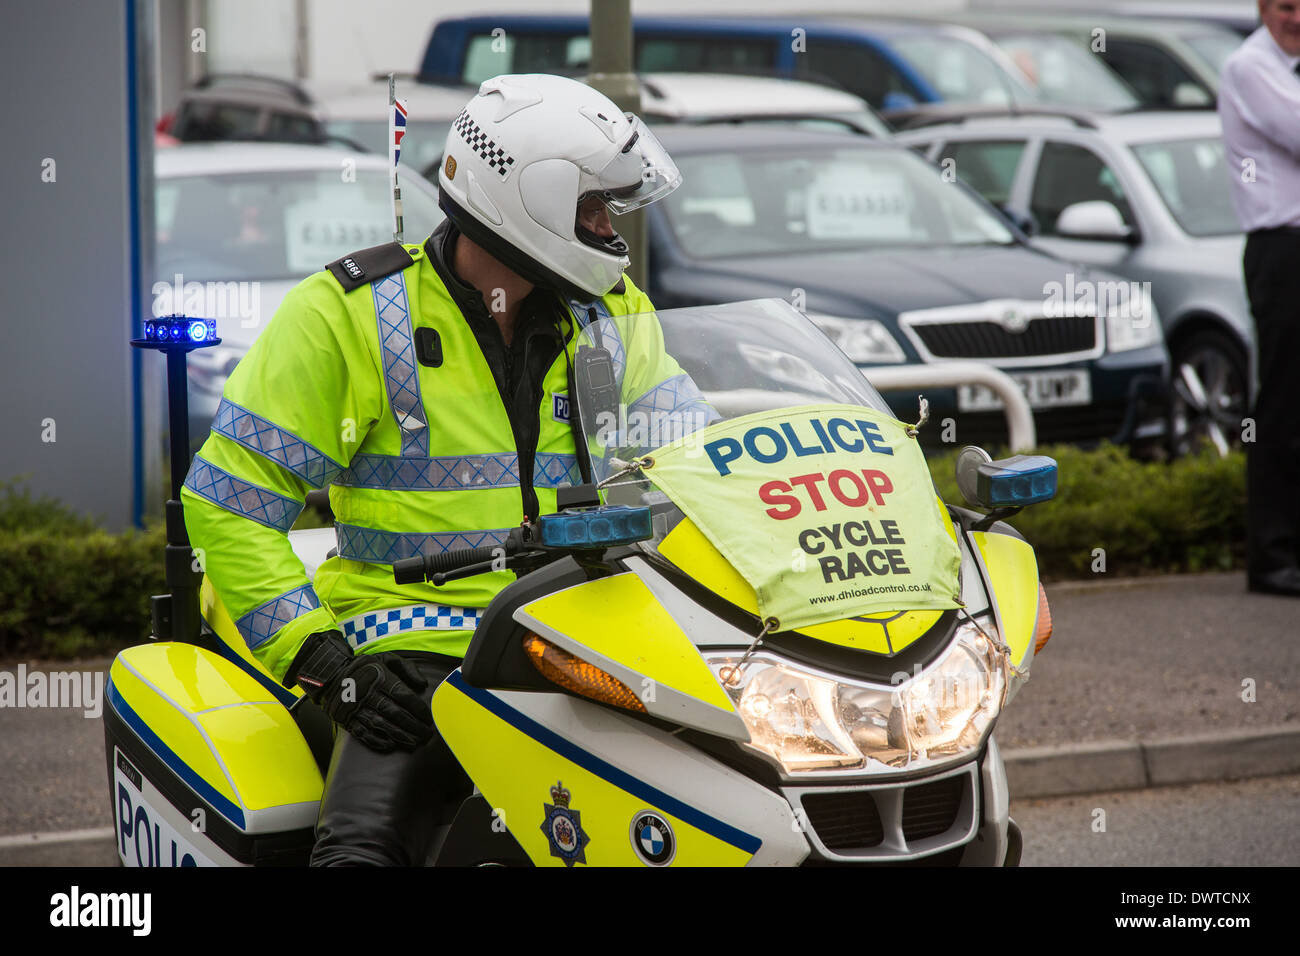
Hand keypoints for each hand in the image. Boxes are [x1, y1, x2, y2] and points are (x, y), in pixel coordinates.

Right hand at [286, 630, 434, 752]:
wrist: (331, 674)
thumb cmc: (366, 667)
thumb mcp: (387, 659)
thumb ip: (408, 668)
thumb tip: (423, 684)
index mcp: (380, 677)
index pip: (403, 695)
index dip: (417, 708)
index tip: (428, 718)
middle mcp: (368, 693)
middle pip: (394, 712)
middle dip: (413, 726)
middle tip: (426, 735)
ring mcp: (356, 708)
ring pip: (381, 724)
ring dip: (399, 735)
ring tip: (414, 742)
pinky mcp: (347, 719)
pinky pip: (363, 733)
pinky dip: (377, 741)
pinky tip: (391, 745)